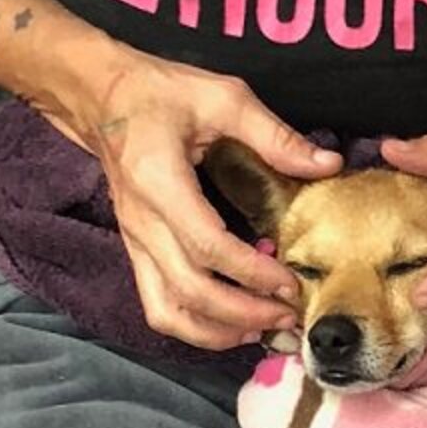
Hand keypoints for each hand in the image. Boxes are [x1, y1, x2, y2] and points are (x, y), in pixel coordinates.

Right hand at [54, 51, 341, 349]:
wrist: (100, 100)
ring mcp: (135, 245)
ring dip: (217, 333)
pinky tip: (233, 326)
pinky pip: (161, 309)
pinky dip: (197, 328)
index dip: (252, 272)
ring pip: (169, 313)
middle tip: (288, 316)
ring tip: (263, 329)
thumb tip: (327, 164)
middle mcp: (142, 224)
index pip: (207, 245)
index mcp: (160, 182)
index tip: (291, 282)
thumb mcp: (221, 97)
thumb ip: (274, 135)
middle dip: (244, 312)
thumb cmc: (159, 94)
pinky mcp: (136, 256)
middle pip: (190, 290)